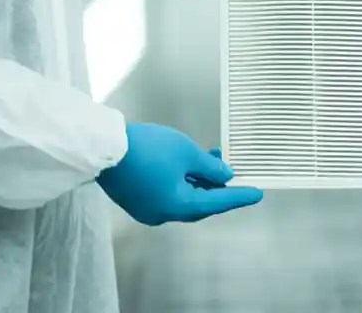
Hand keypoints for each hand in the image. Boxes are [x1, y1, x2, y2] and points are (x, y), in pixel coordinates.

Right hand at [97, 122, 261, 224]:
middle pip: (199, 204)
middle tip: (234, 172)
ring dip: (200, 182)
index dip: (238, 196)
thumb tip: (224, 176)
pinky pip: (168, 194)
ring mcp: (147, 209)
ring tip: (213, 159)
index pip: (217, 203)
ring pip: (183, 198)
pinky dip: (183, 182)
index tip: (256, 194)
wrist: (104, 147)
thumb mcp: (187, 153)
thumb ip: (210, 167)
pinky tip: (190, 166)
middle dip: (218, 187)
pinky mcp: (137, 199)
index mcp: (177, 207)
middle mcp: (162, 214)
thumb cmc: (146, 149)